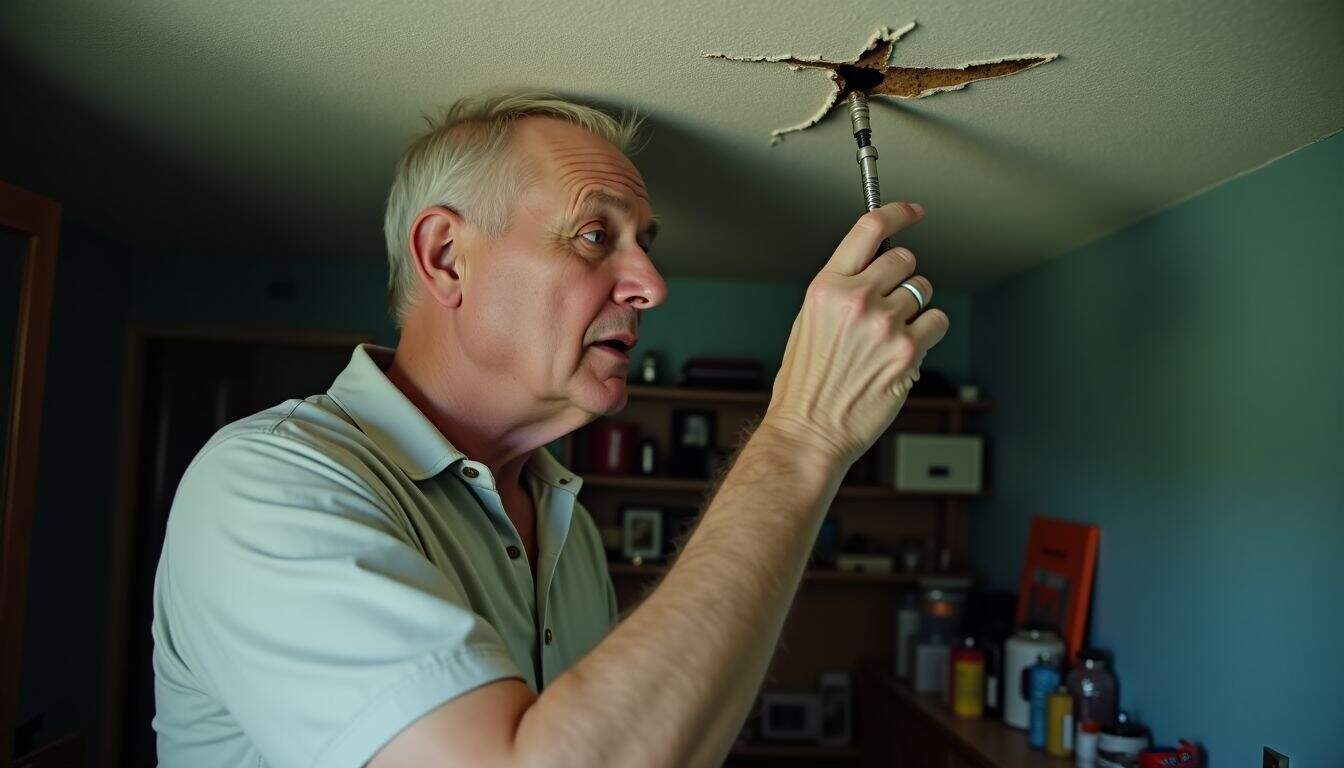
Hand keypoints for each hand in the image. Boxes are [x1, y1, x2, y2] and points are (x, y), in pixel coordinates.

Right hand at [762, 202, 949, 465]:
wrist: (809, 431)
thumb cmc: (805, 386)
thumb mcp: (809, 323)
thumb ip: (841, 290)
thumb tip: (875, 268)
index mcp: (826, 287)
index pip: (870, 229)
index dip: (898, 213)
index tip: (913, 212)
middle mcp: (856, 299)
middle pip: (904, 259)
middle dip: (903, 276)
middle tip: (890, 302)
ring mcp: (884, 324)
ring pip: (923, 291)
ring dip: (914, 310)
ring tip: (889, 338)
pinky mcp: (908, 351)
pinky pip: (937, 322)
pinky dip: (928, 334)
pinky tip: (904, 351)